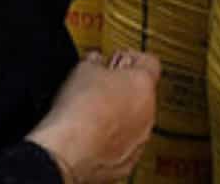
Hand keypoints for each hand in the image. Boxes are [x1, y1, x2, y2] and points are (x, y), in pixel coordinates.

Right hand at [29, 50, 160, 183]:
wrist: (70, 150)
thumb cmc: (78, 111)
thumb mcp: (83, 69)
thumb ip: (96, 62)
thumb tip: (94, 62)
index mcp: (142, 84)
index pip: (149, 63)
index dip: (132, 60)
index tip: (119, 61)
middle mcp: (148, 112)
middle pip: (142, 94)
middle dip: (123, 90)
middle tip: (100, 89)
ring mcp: (140, 138)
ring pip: (135, 122)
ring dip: (118, 118)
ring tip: (92, 116)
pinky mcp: (127, 161)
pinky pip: (124, 146)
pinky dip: (111, 142)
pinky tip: (91, 138)